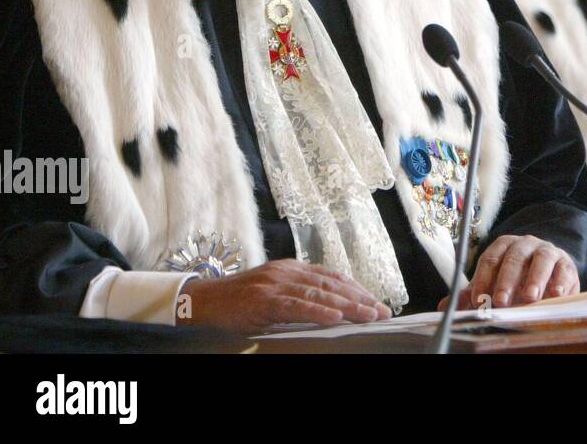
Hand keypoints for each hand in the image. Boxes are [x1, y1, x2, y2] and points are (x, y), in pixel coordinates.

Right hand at [177, 259, 391, 331]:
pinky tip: (336, 317)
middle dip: (360, 298)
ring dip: (347, 306)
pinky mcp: (263, 300)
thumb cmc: (240, 302)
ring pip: (319, 294)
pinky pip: (296, 306)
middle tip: (382, 311)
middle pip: (332, 284)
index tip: (377, 302)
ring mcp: (276, 284)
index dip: (356, 289)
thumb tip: (333, 311)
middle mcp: (288, 272)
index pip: (332, 278)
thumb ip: (300, 297)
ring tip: (368, 315)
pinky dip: (318, 312)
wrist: (204, 301)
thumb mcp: (274, 293)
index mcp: (292, 269)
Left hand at [442, 235, 577, 309]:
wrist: (550, 273)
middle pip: (514, 258)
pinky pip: (563, 270)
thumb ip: (472, 295)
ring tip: (529, 298)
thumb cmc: (517, 280)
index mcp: (504, 246)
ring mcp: (547, 251)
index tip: (479, 300)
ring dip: (534, 279)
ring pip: (541, 260)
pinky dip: (560, 282)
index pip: (490, 258)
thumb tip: (443, 307)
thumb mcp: (494, 285)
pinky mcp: (566, 264)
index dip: (483, 279)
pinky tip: (554, 295)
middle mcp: (525, 244)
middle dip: (506, 281)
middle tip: (500, 300)